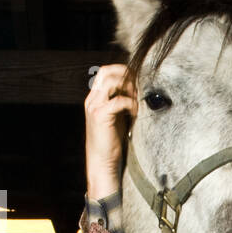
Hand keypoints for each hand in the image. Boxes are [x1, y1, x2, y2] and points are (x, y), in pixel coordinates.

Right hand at [85, 64, 136, 198]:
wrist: (102, 161)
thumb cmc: (112, 140)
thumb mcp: (117, 116)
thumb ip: (122, 101)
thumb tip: (139, 90)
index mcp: (95, 98)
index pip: (105, 72)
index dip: (122, 71)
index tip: (137, 79)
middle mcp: (92, 99)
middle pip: (106, 72)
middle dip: (125, 74)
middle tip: (139, 85)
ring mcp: (94, 106)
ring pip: (111, 82)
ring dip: (128, 87)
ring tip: (137, 98)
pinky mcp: (100, 116)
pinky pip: (119, 101)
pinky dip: (131, 104)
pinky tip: (136, 113)